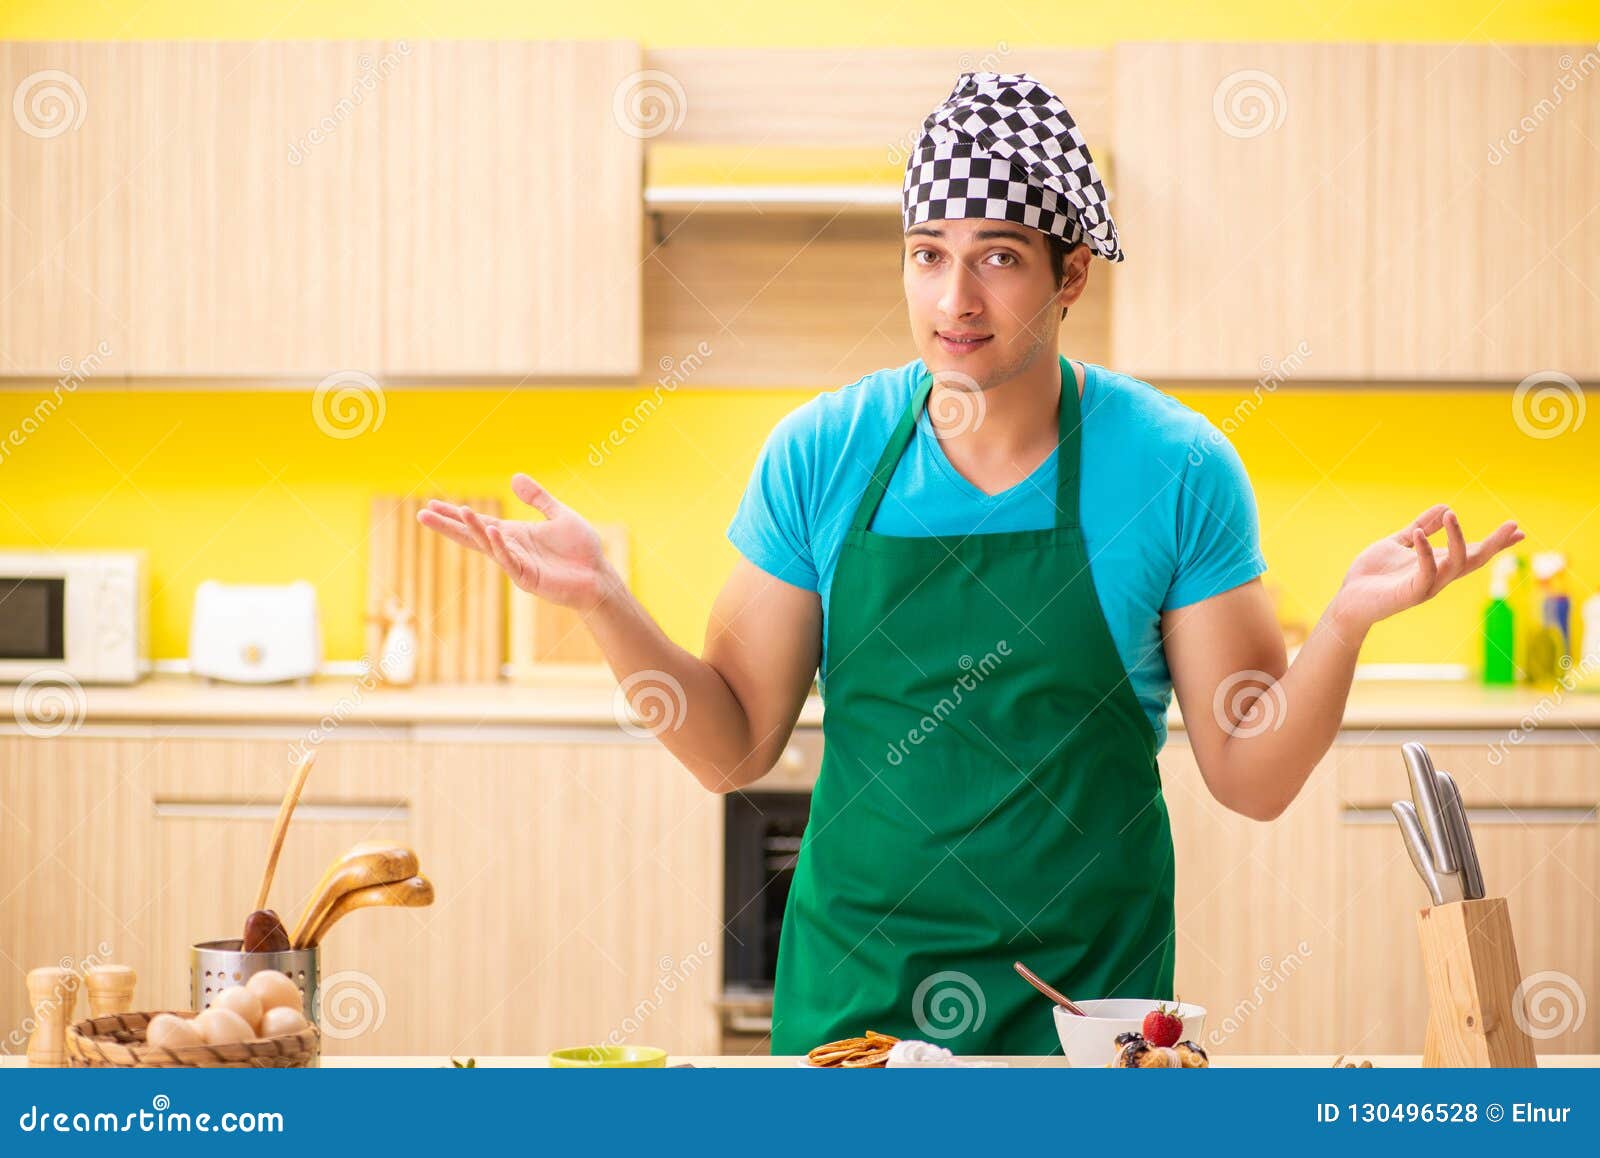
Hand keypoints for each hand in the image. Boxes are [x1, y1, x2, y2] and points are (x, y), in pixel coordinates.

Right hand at [416, 474, 616, 611]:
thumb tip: (514, 477)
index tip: (432, 504)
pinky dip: (500, 546)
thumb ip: (538, 498)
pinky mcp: (528, 578)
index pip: (479, 522)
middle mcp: (510, 549)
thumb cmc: (581, 550)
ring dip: (474, 529)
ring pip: (489, 546)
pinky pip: (509, 561)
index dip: (456, 514)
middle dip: (449, 525)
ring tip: (458, 511)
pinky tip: (492, 530)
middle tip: (422, 514)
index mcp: (514, 535)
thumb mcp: (559, 515)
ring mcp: (517, 564)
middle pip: (473, 535)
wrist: (598, 576)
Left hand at [1329, 505, 1523, 635]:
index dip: (1495, 542)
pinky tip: (1418, 535)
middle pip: (1474, 561)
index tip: (1517, 529)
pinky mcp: (1410, 594)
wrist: (1349, 600)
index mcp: (1437, 564)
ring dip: (1457, 539)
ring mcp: (1426, 586)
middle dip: (1495, 545)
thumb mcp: (1399, 543)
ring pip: (1455, 566)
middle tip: (1512, 527)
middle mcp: (1438, 576)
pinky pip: (1425, 574)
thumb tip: (1444, 506)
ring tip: (1451, 515)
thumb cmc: (1373, 575)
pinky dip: (1424, 553)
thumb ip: (1420, 528)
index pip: (1473, 552)